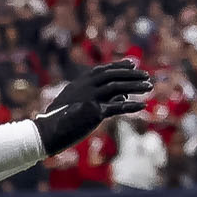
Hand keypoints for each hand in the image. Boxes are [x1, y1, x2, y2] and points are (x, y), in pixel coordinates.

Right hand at [33, 59, 149, 155]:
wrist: (47, 132)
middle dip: (131, 74)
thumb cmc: (61, 120)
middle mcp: (86, 87)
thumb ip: (98, 96)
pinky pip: (117, 107)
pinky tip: (143, 105)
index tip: (132, 64)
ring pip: (118, 88)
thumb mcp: (76, 103)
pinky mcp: (94, 112)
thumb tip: (122, 94)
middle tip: (146, 76)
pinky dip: (131, 106)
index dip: (119, 66)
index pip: (103, 70)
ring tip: (149, 87)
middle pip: (113, 76)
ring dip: (135, 86)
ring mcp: (90, 98)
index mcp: (80, 83)